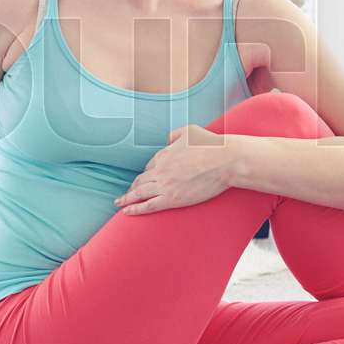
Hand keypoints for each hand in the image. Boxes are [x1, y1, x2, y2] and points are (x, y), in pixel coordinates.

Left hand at [112, 124, 231, 215]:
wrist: (225, 160)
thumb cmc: (211, 145)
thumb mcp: (190, 131)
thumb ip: (175, 134)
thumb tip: (167, 139)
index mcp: (164, 154)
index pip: (150, 166)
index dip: (147, 173)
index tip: (145, 179)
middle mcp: (161, 170)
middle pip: (141, 180)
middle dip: (132, 187)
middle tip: (126, 193)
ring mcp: (165, 185)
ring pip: (140, 193)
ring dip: (127, 198)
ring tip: (119, 202)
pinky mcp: (172, 199)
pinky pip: (148, 205)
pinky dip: (135, 209)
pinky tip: (126, 211)